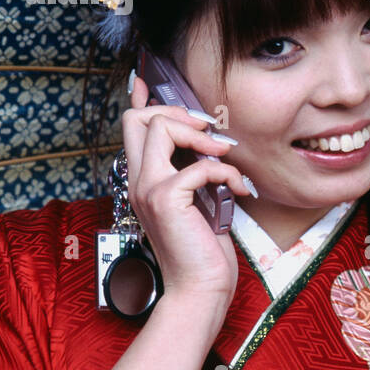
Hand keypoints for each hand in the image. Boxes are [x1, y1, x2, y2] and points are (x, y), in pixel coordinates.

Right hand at [121, 72, 255, 308]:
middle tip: (208, 134)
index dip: (142, 98)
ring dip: (201, 136)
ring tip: (225, 157)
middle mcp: (139, 181)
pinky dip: (225, 172)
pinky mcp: (166, 200)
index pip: (131, 127)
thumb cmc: (203, 250)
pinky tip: (238, 191)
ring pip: (158, 128)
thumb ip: (196, 174)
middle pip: (137, 117)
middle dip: (176, 113)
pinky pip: (197, 164)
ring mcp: (148, 189)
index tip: (150, 80)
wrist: (200, 289)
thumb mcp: (200, 202)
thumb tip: (211, 145)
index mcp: (144, 180)